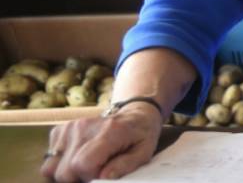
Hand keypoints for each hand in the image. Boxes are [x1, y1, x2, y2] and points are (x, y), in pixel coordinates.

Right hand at [40, 102, 162, 181]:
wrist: (134, 114)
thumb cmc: (140, 136)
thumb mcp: (143, 152)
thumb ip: (125, 166)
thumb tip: (104, 177)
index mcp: (108, 132)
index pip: (82, 164)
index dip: (90, 178)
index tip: (102, 176)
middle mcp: (83, 127)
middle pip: (64, 172)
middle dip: (78, 179)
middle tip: (97, 172)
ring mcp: (69, 127)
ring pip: (50, 168)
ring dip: (67, 174)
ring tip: (88, 166)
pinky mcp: (59, 130)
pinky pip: (49, 158)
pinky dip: (61, 164)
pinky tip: (79, 157)